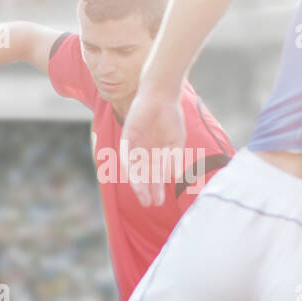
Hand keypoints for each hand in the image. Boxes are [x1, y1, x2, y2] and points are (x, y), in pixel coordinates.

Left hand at [121, 86, 186, 206]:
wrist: (161, 96)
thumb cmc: (170, 116)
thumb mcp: (175, 142)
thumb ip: (173, 160)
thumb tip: (174, 179)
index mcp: (155, 153)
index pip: (154, 176)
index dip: (156, 189)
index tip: (159, 202)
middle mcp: (143, 152)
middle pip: (143, 176)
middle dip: (146, 190)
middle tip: (149, 205)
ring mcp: (134, 145)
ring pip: (134, 169)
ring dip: (138, 183)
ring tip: (142, 195)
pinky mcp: (127, 137)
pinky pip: (127, 155)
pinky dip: (131, 167)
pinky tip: (135, 178)